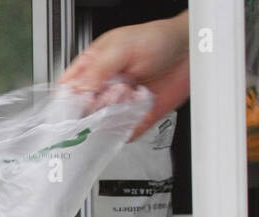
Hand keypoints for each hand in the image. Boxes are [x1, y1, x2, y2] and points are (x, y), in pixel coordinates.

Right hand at [59, 10, 189, 140]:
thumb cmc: (157, 40)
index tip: (79, 100)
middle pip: (82, 112)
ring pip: (101, 125)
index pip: (68, 91)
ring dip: (114, 113)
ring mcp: (117, 106)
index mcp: (91, 69)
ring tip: (129, 93)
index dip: (69, 100)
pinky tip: (137, 105)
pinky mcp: (133, 120)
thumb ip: (97, 69)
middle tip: (110, 92)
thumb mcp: (121, 46)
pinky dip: (128, 125)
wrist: (190, 52)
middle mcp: (102, 89)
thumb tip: (78, 88)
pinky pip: (122, 133)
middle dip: (95, 106)